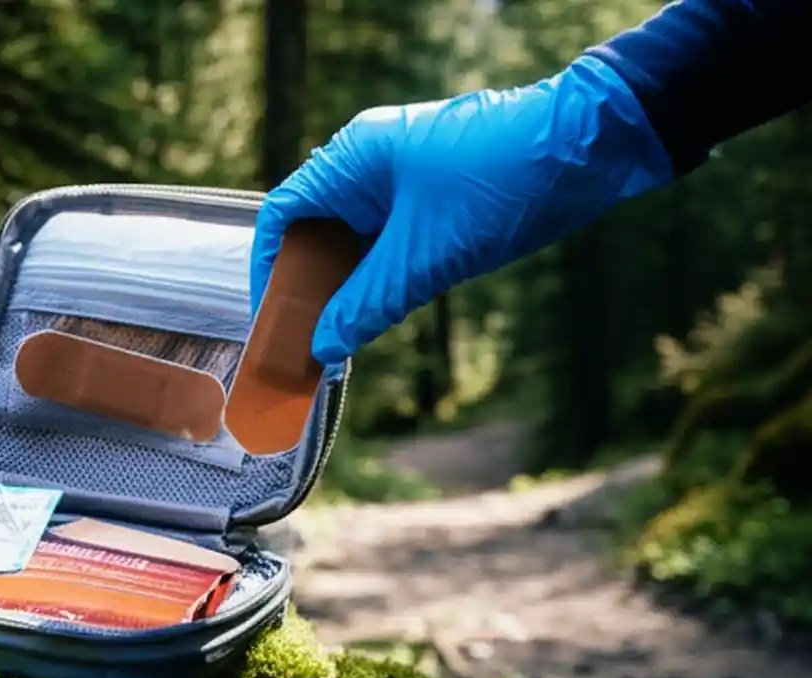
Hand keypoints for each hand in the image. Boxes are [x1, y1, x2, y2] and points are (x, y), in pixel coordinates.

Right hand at [249, 55, 673, 364]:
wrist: (590, 147)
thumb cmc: (502, 183)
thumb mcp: (426, 257)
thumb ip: (369, 304)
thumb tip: (323, 347)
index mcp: (353, 160)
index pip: (283, 215)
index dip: (269, 270)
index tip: (270, 320)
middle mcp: (368, 165)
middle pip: (315, 232)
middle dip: (306, 289)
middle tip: (302, 343)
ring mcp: (402, 181)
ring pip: (353, 242)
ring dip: (344, 289)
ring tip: (335, 340)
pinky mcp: (433, 200)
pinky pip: (386, 244)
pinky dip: (376, 280)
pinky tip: (373, 317)